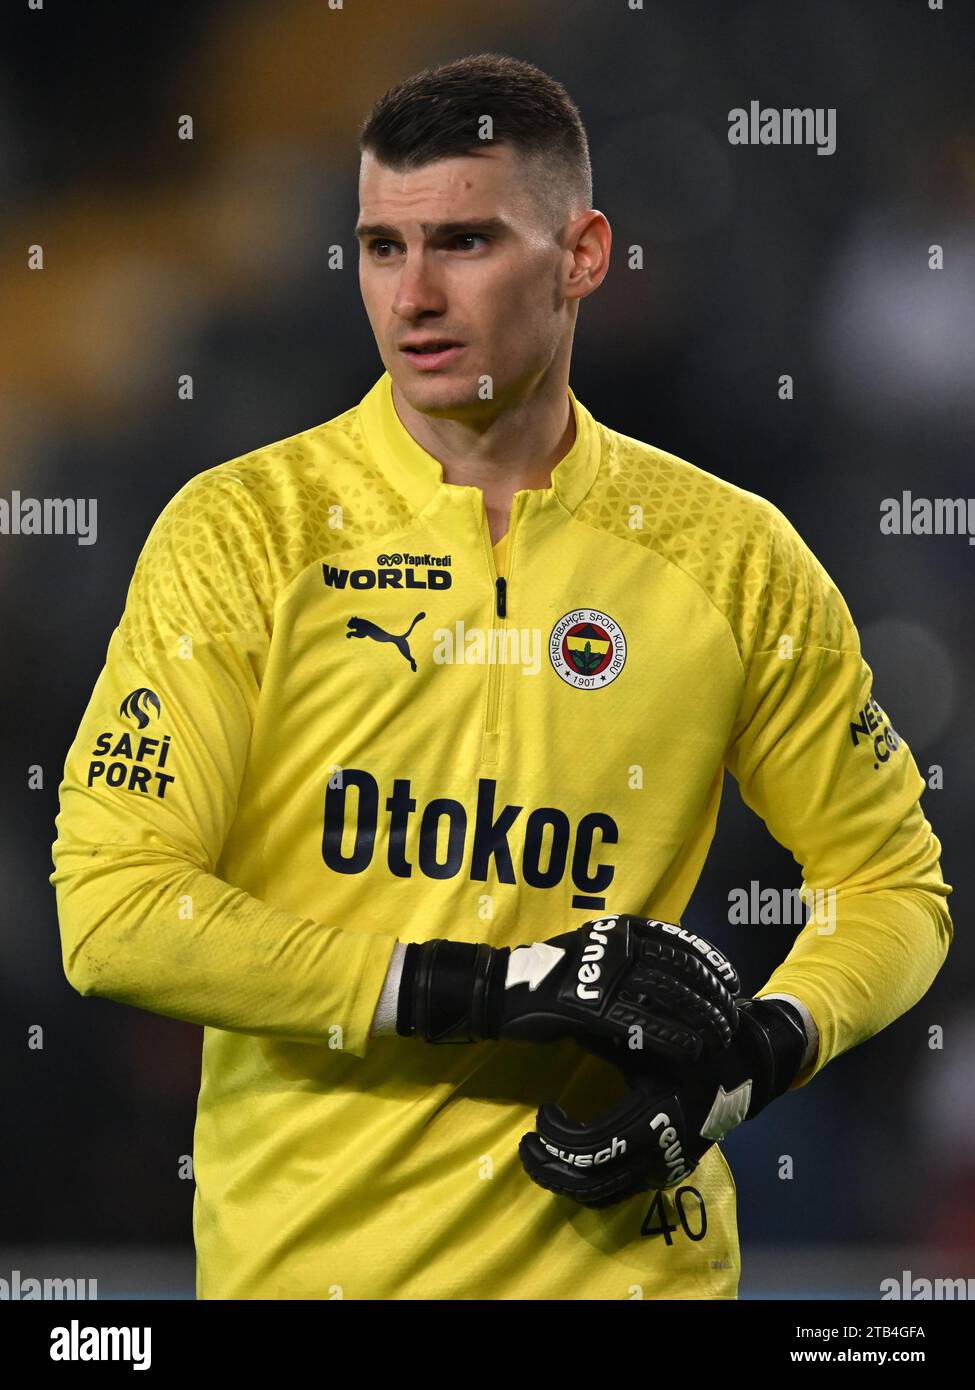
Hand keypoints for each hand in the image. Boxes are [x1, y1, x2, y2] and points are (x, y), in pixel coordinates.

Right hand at [396, 915, 740, 1063]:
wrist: (503, 989)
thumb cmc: (552, 975)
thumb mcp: (594, 954)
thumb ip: (630, 961)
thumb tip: (675, 981)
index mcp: (619, 929)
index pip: (677, 941)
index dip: (709, 962)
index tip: (731, 980)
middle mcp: (616, 946)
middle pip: (679, 969)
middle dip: (711, 994)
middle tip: (732, 1015)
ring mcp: (602, 975)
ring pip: (666, 995)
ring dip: (700, 1016)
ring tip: (720, 1034)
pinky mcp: (589, 1006)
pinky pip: (640, 1023)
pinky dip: (671, 1037)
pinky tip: (691, 1049)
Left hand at [518, 997, 808, 1206]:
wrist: (748, 1063)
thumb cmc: (695, 1040)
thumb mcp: (651, 1032)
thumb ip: (607, 1034)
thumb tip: (559, 1025)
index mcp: (658, 1114)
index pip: (595, 1145)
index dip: (559, 1137)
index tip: (541, 1113)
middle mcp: (664, 1150)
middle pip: (596, 1184)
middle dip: (554, 1170)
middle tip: (528, 1148)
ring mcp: (669, 1165)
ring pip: (610, 1195)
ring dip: (571, 1181)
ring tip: (544, 1155)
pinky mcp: (671, 1168)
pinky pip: (625, 1190)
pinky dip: (595, 1182)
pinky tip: (578, 1160)